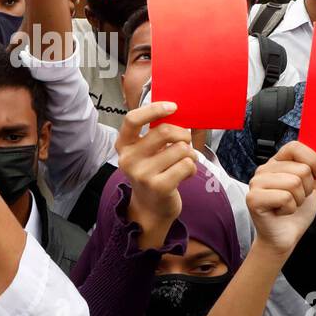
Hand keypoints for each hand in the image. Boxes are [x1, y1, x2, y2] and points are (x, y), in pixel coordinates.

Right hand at [114, 101, 197, 236]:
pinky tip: (185, 174)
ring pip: (180, 149)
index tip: (173, 107)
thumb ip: (154, 134)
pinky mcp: (159, 186)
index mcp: (123, 145)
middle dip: (183, 134)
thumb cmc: (152, 172)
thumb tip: (177, 112)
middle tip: (186, 141)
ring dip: (190, 153)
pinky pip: (186, 165)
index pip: (133, 119)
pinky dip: (192, 167)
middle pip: (164, 131)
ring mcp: (142, 174)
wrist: (150, 208)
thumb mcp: (145, 152)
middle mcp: (129, 159)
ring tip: (185, 161)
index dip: (154, 109)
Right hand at [247, 141, 315, 254]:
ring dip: (298, 200)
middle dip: (307, 189)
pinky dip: (290, 209)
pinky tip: (280, 212)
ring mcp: (256, 183)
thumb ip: (312, 170)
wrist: (284, 237)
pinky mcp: (253, 199)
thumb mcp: (310, 186)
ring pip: (294, 183)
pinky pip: (285, 198)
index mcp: (276, 162)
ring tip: (288, 206)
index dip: (314, 160)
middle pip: (301, 169)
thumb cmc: (296, 212)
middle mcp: (264, 169)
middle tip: (296, 199)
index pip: (295, 147)